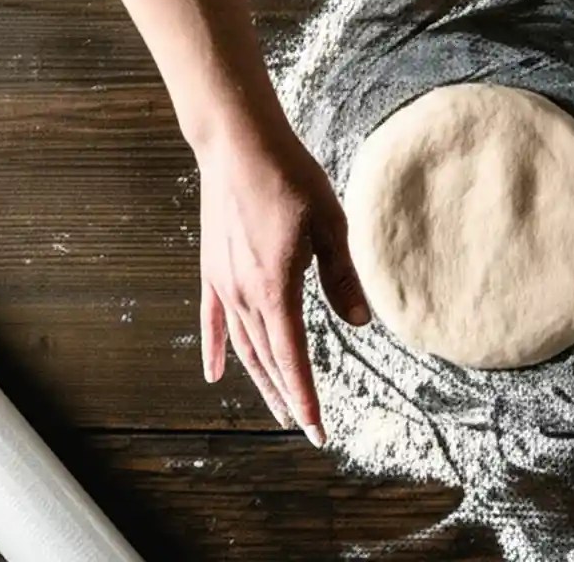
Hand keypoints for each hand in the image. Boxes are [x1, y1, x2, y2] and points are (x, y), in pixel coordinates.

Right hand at [196, 111, 368, 446]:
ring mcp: (224, 282)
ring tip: (276, 407)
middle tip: (305, 427)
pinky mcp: (213, 269)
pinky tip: (215, 373)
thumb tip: (360, 322)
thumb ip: (343, 276)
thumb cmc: (288, 177)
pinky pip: (213, 320)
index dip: (305, 396)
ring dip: (260, 379)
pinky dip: (217, 349)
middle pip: (266, 359)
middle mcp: (244, 293)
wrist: (236, 144)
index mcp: (275, 287)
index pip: (291, 356)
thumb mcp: (331, 224)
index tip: (315, 429)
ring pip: (242, 346)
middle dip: (286, 396)